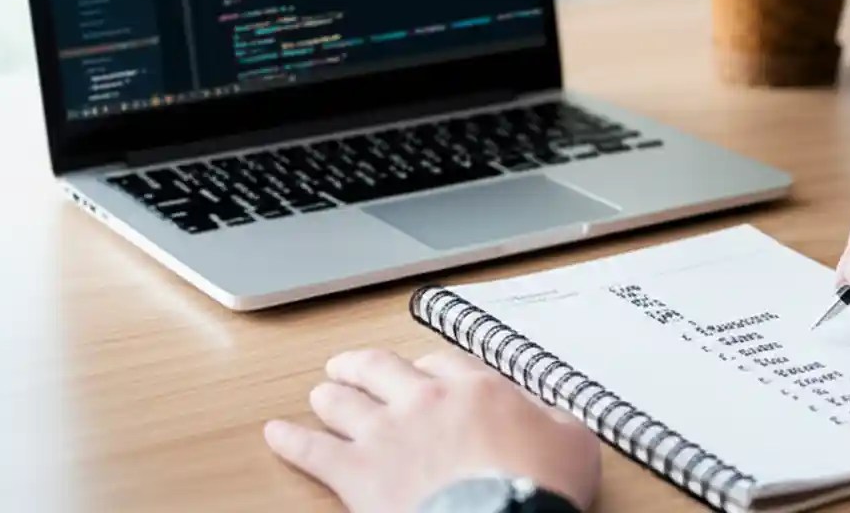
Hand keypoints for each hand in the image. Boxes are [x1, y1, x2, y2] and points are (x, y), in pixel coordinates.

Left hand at [265, 348, 600, 512]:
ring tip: (322, 392)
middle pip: (380, 367)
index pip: (442, 362)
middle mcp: (423, 400)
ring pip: (343, 400)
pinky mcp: (357, 474)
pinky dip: (291, 439)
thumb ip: (554, 418)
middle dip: (363, 365)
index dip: (431, 368)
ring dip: (329, 393)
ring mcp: (385, 434)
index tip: (428, 374)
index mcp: (474, 387)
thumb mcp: (572, 441)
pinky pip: (311, 450)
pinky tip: (276, 433)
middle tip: (352, 365)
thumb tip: (550, 417)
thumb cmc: (537, 488)